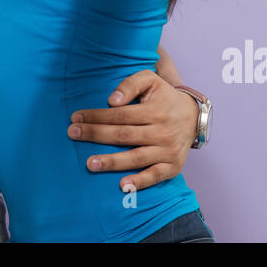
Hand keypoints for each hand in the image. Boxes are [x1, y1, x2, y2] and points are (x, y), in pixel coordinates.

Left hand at [68, 70, 200, 191]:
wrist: (193, 116)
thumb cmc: (164, 97)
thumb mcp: (150, 80)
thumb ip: (130, 85)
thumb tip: (111, 101)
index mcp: (154, 111)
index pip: (120, 115)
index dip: (97, 116)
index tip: (76, 118)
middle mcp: (162, 131)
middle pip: (123, 135)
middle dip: (96, 135)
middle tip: (73, 134)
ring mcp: (167, 150)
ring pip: (136, 157)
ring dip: (112, 162)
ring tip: (90, 164)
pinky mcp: (172, 166)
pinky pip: (155, 176)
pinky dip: (140, 182)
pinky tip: (123, 185)